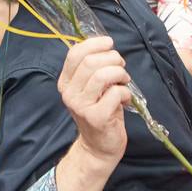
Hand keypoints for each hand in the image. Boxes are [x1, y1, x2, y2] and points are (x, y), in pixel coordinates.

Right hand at [58, 37, 132, 163]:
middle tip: (121, 67)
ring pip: (103, 75)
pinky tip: (125, 99)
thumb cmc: (99, 111)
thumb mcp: (90, 88)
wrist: (98, 147)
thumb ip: (93, 69)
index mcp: (65, 82)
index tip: (109, 43)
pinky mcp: (97, 117)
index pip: (74, 53)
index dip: (94, 43)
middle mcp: (69, 93)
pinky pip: (115, 92)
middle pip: (91, 61)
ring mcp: (81, 106)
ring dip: (120, 74)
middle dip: (113, 59)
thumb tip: (105, 45)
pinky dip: (125, 92)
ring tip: (124, 81)